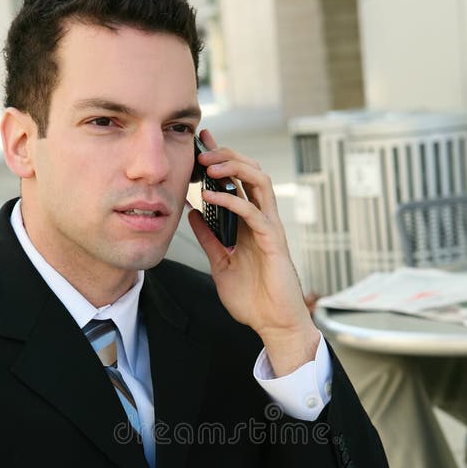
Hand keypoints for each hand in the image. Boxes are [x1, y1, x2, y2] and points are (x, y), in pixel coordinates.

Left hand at [188, 130, 320, 376]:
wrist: (273, 324)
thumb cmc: (253, 299)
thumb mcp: (220, 265)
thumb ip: (209, 239)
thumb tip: (192, 214)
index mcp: (249, 224)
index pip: (237, 182)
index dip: (221, 159)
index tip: (200, 143)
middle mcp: (261, 220)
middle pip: (250, 172)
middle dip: (226, 154)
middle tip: (201, 149)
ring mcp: (269, 228)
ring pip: (259, 181)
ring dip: (233, 168)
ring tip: (208, 166)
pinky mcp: (274, 241)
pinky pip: (254, 212)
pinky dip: (232, 201)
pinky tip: (211, 198)